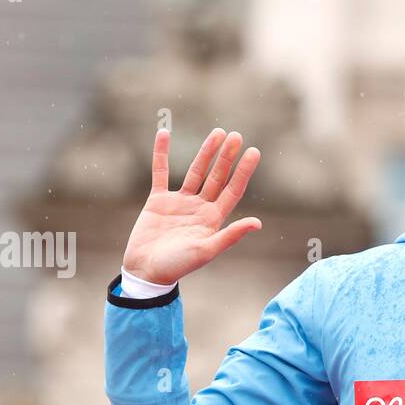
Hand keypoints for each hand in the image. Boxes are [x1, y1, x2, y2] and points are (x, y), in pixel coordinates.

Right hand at [122, 128, 261, 284]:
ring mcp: (180, 202)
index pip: (233, 190)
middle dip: (227, 157)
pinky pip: (160, 172)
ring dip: (206, 152)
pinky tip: (164, 134)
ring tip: (218, 133)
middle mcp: (200, 208)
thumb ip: (230, 235)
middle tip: (236, 135)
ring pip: (195, 172)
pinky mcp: (158, 200)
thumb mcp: (207, 250)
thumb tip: (257, 223)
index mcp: (214, 219)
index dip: (243, 171)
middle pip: (217, 176)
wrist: (146, 271)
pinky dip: (161, 153)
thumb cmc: (178, 266)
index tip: (254, 151)